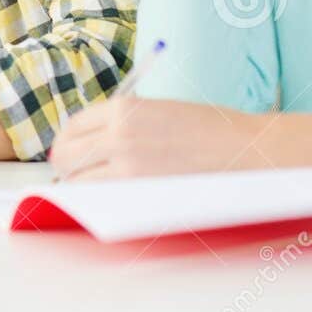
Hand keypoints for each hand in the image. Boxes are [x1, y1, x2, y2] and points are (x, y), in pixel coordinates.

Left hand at [49, 98, 270, 180]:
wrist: (247, 152)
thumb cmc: (209, 133)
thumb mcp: (157, 113)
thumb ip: (122, 125)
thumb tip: (89, 145)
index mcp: (123, 108)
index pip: (73, 126)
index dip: (69, 142)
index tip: (73, 153)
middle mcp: (117, 133)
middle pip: (64, 154)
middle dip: (66, 167)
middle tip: (77, 177)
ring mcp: (126, 165)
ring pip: (76, 181)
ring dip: (80, 188)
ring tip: (98, 192)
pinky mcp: (138, 191)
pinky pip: (99, 200)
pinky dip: (98, 203)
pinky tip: (113, 202)